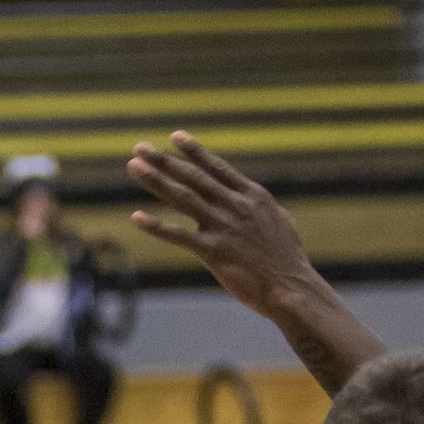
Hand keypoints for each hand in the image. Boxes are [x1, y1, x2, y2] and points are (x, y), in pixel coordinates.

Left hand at [126, 132, 321, 314]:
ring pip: (183, 197)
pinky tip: (136, 217)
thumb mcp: (277, 221)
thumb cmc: (285, 259)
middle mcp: (236, 206)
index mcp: (252, 196)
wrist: (291, 286)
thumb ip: (256, 207)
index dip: (195, 151)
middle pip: (193, 177)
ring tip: (133, 167)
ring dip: (155, 181)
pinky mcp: (213, 250)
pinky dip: (156, 226)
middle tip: (139, 148)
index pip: (217, 167)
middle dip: (165, 160)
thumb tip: (247, 196)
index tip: (175, 136)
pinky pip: (178, 235)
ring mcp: (223, 226)